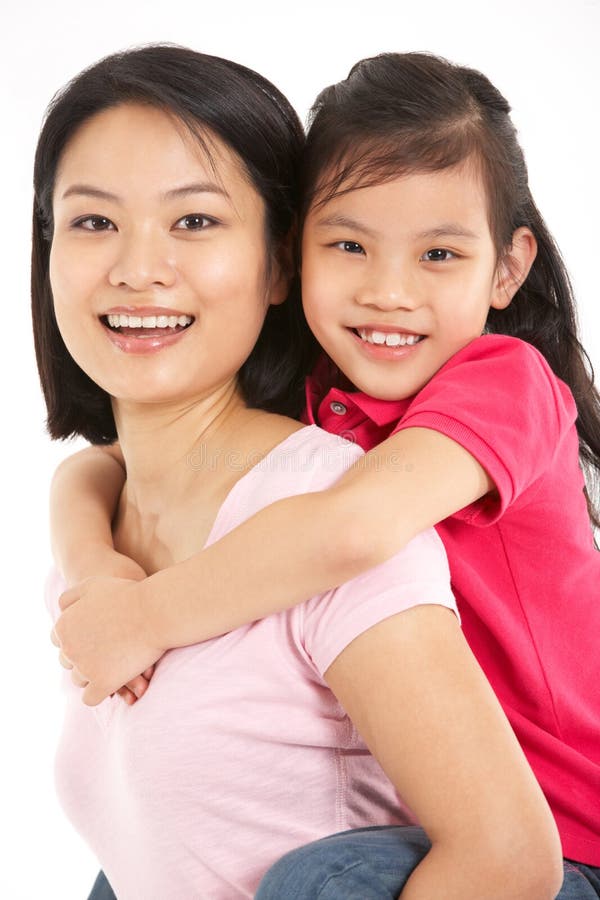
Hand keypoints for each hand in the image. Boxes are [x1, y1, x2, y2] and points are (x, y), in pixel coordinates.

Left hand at [51, 576, 164, 705]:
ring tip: (114, 667)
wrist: (156, 611)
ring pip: (79, 680)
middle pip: (68, 661)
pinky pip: (91, 698)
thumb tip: (61, 612)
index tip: (97, 637)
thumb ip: (71, 597)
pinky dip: (101, 692)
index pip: (60, 641)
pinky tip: (114, 683)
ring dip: (93, 675)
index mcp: (63, 626)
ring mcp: (85, 668)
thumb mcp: (93, 585)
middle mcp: (69, 649)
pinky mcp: (103, 683)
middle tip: (108, 652)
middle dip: (84, 658)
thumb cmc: (128, 595)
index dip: (79, 639)